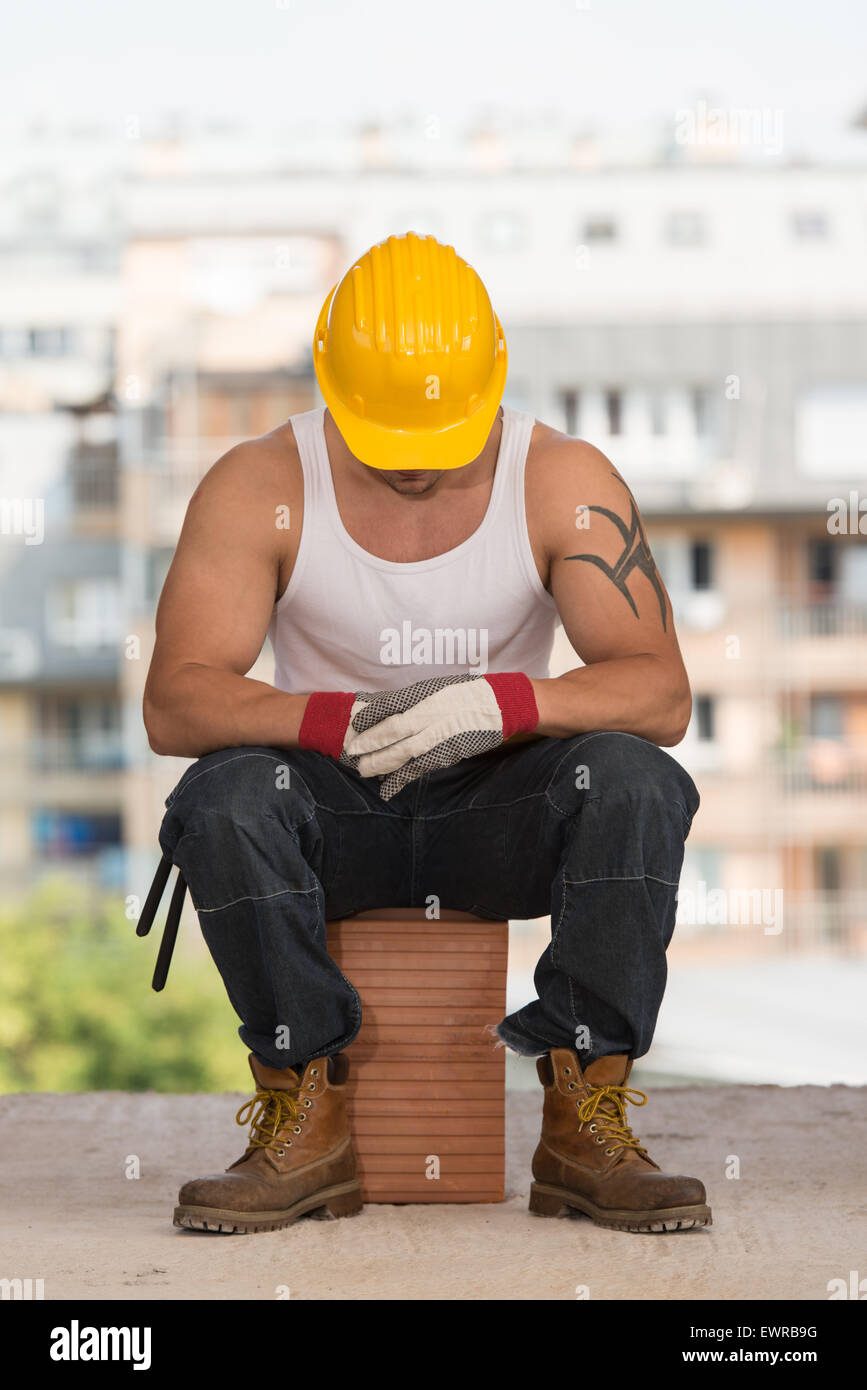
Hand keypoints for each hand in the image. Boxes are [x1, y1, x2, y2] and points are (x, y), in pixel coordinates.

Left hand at [342, 672, 538, 799]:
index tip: (353, 724)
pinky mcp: (446, 754)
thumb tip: (379, 708)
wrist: (496, 706)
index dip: (369, 716)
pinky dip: (401, 779)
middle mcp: (430, 715)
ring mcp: (438, 736)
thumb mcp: (433, 688)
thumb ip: (409, 700)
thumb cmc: (462, 693)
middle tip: (350, 752)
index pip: (389, 705)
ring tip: (363, 770)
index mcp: (425, 695)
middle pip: (392, 731)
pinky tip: (386, 788)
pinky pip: (419, 768)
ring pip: (403, 752)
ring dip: (380, 763)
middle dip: (369, 743)